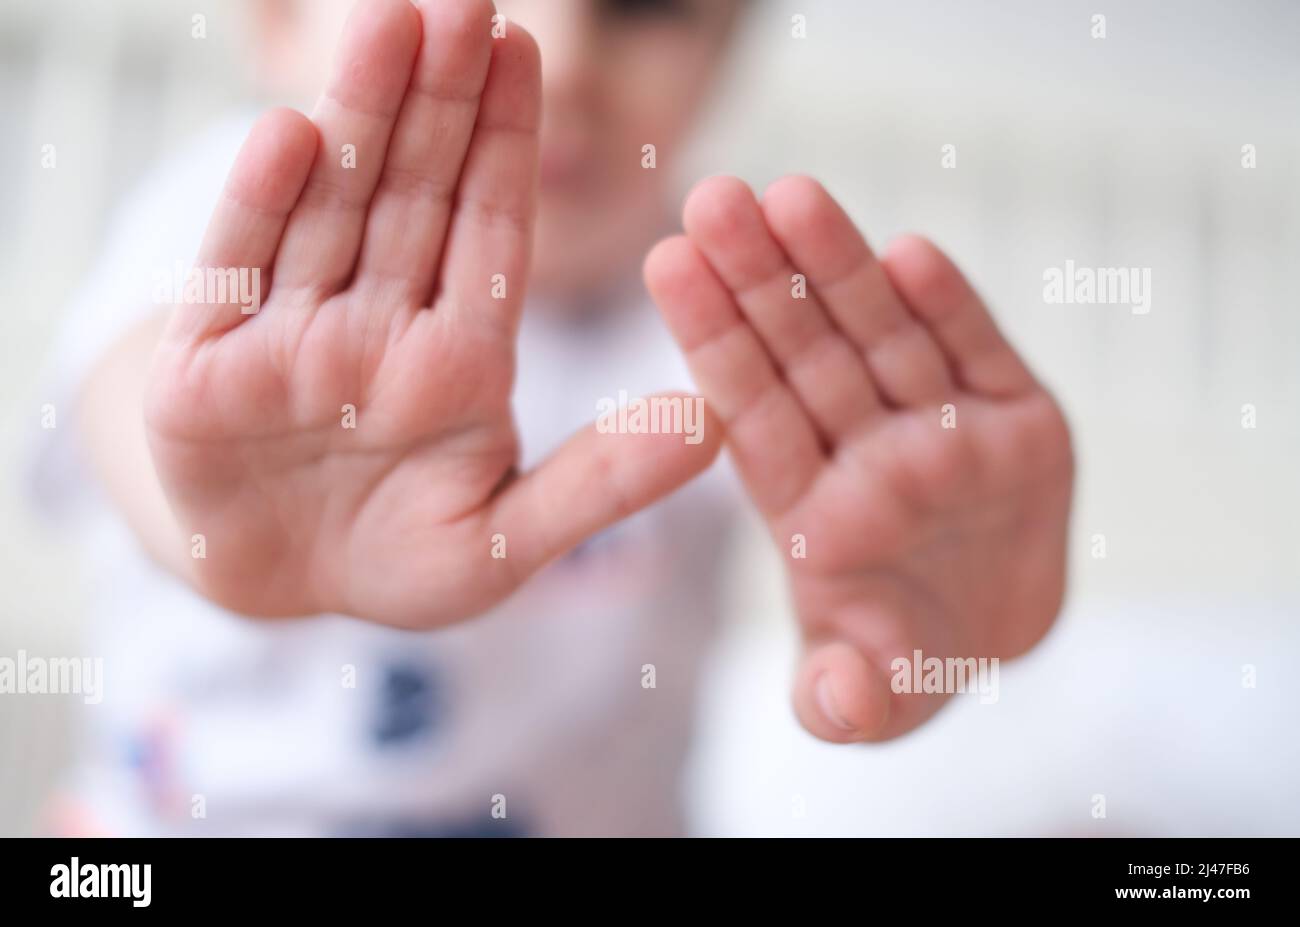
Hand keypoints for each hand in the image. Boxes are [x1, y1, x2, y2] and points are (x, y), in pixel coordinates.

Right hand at [145, 0, 717, 626]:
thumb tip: (715, 424)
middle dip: (439, 103)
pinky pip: (236, 278)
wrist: (284, 596)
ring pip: (330, 214)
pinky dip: (259, 210)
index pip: (488, 234)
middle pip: (413, 199)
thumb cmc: (403, 564)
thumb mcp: (507, 538)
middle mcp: (377, 328)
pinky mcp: (204, 372)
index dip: (505, 145)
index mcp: (458, 358)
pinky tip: (290, 133)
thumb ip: (602, 483)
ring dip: (360, 122)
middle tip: (466, 1)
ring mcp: (290, 340)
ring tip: (389, 23)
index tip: (525, 51)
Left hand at [646, 175, 1072, 741]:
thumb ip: (845, 703)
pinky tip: (909, 252)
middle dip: (760, 279)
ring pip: (881, 337)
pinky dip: (949, 305)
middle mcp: (866, 454)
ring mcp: (941, 430)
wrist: (998, 637)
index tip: (667, 264)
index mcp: (812, 508)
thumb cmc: (910, 663)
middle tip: (710, 198)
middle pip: (805, 356)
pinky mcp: (1016, 421)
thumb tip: (839, 700)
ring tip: (792, 194)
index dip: (714, 341)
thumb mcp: (878, 703)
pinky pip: (976, 355)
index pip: (753, 415)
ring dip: (840, 267)